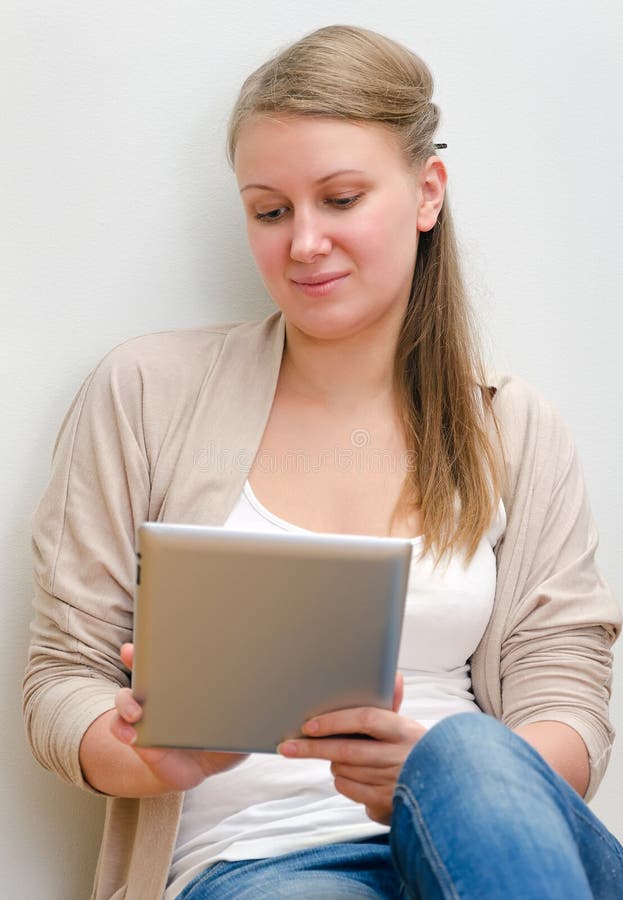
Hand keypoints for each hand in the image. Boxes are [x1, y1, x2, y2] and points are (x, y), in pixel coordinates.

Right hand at [111, 643, 247, 791]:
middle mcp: (162, 693)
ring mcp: (146, 714)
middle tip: (132, 652)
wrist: (200, 768)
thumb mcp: (240, 727)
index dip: (167, 641)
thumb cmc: (222, 738)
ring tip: (137, 712)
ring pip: (126, 699)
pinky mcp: (138, 737)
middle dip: (136, 657)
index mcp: (185, 683)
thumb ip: (252, 717)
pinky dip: (122, 730)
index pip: (174, 656)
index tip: (163, 630)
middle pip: (145, 667)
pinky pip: (121, 729)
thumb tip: (275, 705)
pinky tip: (132, 736)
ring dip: (127, 701)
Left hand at [277, 673, 425, 824]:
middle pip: (346, 751)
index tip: (309, 725)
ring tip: (342, 755)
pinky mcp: (386, 807)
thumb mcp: (406, 727)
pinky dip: (343, 781)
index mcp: (404, 730)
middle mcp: (398, 757)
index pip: (365, 719)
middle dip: (312, 748)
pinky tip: (354, 774)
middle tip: (286, 747)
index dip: (335, 721)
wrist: (441, 791)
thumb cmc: (412, 752)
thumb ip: (392, 702)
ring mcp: (392, 784)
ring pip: (343, 771)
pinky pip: (349, 790)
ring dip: (334, 763)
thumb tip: (395, 676)